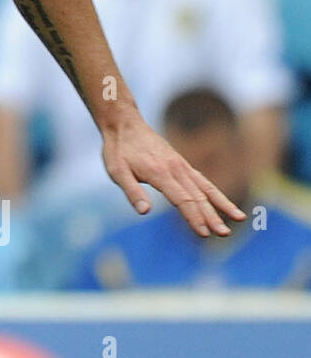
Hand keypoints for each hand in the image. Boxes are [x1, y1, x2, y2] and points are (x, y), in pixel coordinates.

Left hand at [101, 114, 246, 236]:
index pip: (182, 199)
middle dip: (212, 216)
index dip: (193, 217)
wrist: (124, 123)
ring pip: (206, 187)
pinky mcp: (182, 164)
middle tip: (224, 234)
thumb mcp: (117, 171)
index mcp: (160, 173)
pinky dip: (215, 193)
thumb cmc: (118, 149)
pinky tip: (224, 204)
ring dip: (222, 204)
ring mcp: (181, 165)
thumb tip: (144, 212)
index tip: (204, 233)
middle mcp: (176, 169)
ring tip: (240, 218)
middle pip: (198, 196)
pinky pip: (202, 180)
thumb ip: (131, 191)